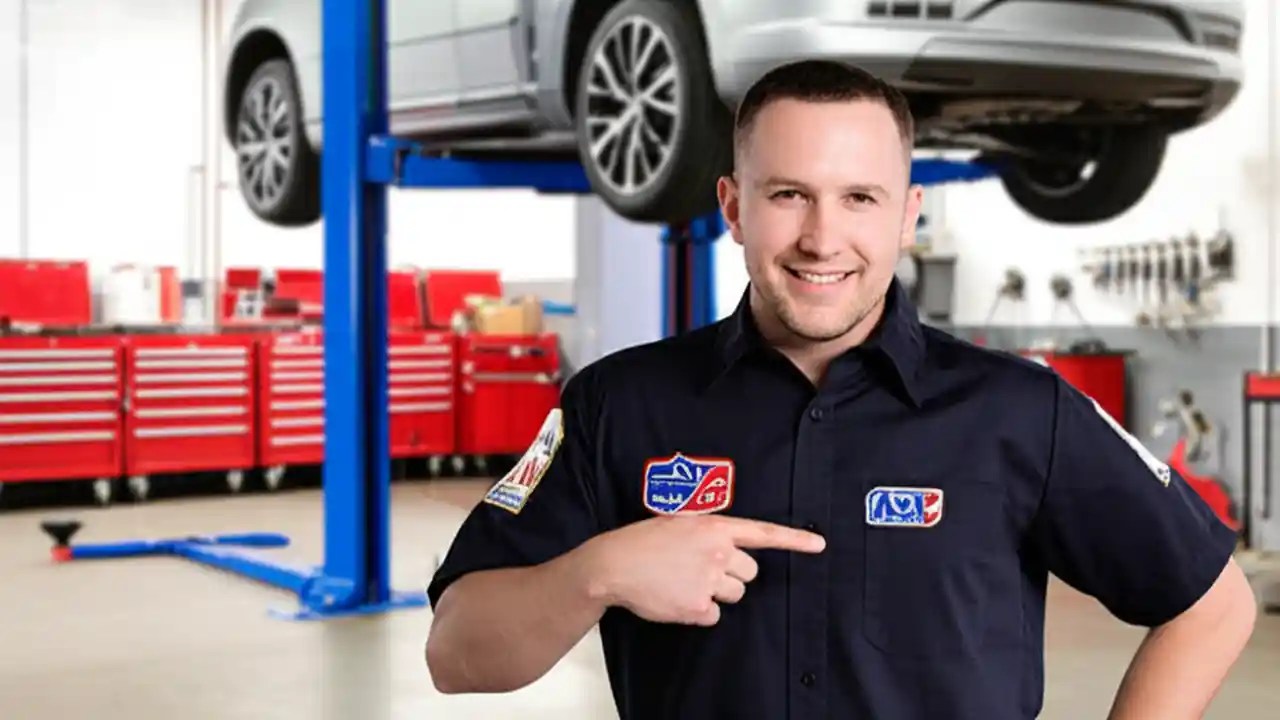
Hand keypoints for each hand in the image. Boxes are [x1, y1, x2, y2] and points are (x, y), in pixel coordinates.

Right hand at [581, 514, 825, 625]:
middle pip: (750, 573)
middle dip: (732, 575)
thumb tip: (728, 549)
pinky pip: (713, 615)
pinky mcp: (696, 606)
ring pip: (734, 596)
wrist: (614, 564)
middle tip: (702, 570)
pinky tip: (677, 598)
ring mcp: (708, 580)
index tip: (818, 545)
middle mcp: (717, 552)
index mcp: (714, 527)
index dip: (794, 541)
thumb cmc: (643, 542)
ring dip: (716, 594)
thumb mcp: (680, 524)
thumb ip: (709, 534)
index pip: (763, 533)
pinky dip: (698, 612)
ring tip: (685, 582)